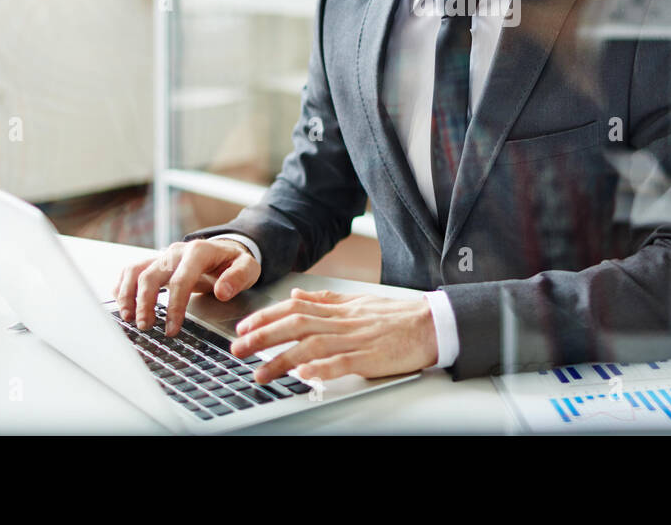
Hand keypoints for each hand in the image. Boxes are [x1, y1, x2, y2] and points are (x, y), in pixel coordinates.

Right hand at [115, 239, 260, 334]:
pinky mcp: (154, 262)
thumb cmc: (234, 262)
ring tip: (127, 318)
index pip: (181, 280)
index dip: (175, 306)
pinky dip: (122, 286)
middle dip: (145, 303)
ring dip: (128, 294)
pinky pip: (131, 270)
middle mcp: (176, 252)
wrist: (224, 251)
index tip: (172, 329)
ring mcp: (162, 256)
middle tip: (145, 326)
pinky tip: (121, 303)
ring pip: (136, 271)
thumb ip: (238, 278)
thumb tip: (222, 291)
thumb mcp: (248, 268)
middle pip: (151, 275)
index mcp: (199, 252)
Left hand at [231, 288, 437, 382]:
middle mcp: (343, 321)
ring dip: (282, 359)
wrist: (433, 323)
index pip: (295, 306)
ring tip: (259, 373)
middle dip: (263, 336)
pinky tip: (304, 375)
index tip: (243, 325)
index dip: (266, 315)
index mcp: (340, 307)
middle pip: (296, 324)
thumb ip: (327, 299)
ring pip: (312, 345)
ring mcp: (356, 339)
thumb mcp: (359, 301)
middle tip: (238, 348)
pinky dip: (321, 368)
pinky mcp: (370, 357)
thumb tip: (297, 295)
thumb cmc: (397, 316)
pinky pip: (342, 362)